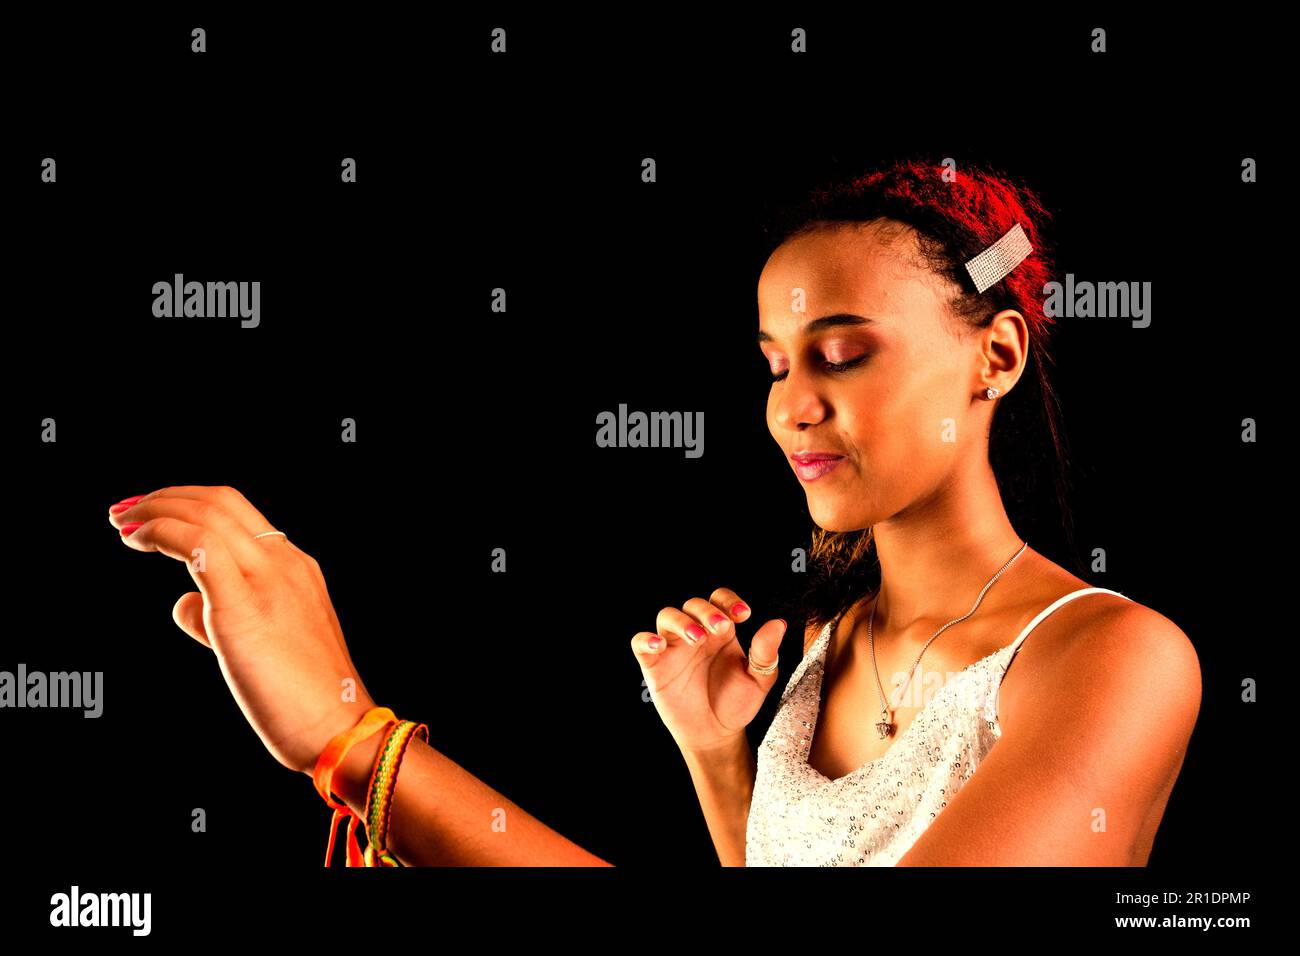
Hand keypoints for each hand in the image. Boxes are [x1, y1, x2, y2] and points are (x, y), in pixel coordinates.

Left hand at [109, 485, 379, 775]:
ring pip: (207, 514)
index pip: (237, 512)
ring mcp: (267, 580)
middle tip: (124, 512)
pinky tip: (137, 541)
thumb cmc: (304, 696)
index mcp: (295, 567)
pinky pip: (199, 546)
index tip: (150, 513)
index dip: (187, 503)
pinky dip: (162, 533)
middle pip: (220, 500)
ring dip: (157, 511)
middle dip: (166, 497)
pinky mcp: (243, 606)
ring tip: (123, 524)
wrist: (338, 725)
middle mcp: (284, 562)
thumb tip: (183, 604)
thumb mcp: (266, 641)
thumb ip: (222, 615)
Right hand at [630, 587, 786, 754]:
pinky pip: (640, 642)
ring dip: (681, 621)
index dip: (729, 601)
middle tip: (721, 628)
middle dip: (707, 612)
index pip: (720, 600)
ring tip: (696, 638)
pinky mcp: (654, 665)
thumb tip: (778, 624)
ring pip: (667, 615)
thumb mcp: (758, 680)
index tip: (744, 615)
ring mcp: (674, 648)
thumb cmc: (737, 704)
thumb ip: (765, 652)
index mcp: (722, 632)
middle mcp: (697, 634)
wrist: (716, 735)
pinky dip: (646, 639)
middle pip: (694, 604)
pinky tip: (658, 645)